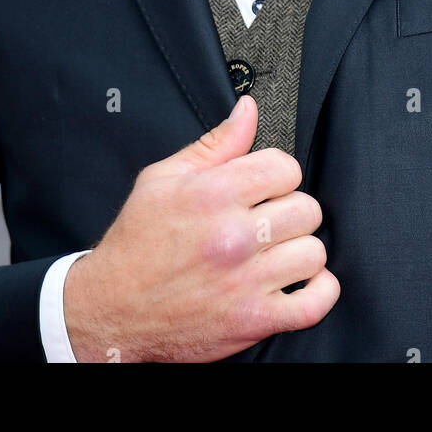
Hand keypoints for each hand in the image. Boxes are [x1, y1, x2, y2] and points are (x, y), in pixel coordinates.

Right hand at [62, 93, 339, 361]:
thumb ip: (215, 143)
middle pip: (307, 208)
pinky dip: (319, 293)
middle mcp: (234, 236)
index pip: (286, 168)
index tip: (266, 186)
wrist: (112, 311)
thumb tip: (248, 110)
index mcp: (213, 194)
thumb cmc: (137, 244)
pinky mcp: (253, 321)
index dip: (278, 174)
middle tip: (268, 220)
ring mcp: (246, 282)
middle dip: (290, 210)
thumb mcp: (162, 179)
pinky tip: (301, 282)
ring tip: (277, 252)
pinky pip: (314, 304)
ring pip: (314, 252)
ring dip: (300, 251)